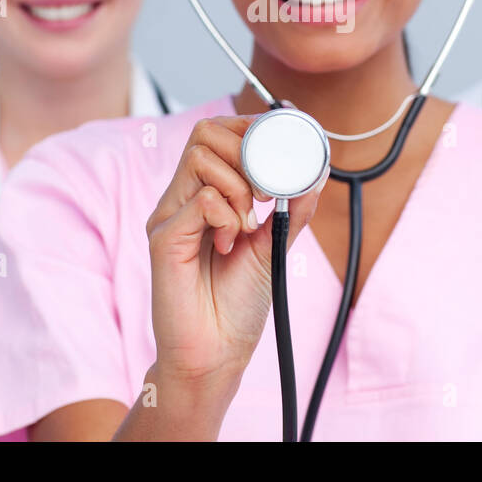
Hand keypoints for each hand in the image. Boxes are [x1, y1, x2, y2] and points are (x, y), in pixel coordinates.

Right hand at [146, 114, 326, 402]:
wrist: (216, 354)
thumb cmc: (237, 304)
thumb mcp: (274, 245)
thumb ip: (293, 207)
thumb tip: (318, 169)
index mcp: (204, 195)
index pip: (216, 132)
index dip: (248, 127)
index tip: (280, 145)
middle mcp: (182, 199)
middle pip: (204, 131)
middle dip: (245, 151)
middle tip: (265, 192)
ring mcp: (169, 216)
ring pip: (201, 157)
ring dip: (238, 186)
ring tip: (247, 225)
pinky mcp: (164, 238)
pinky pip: (200, 198)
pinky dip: (226, 215)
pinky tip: (230, 243)